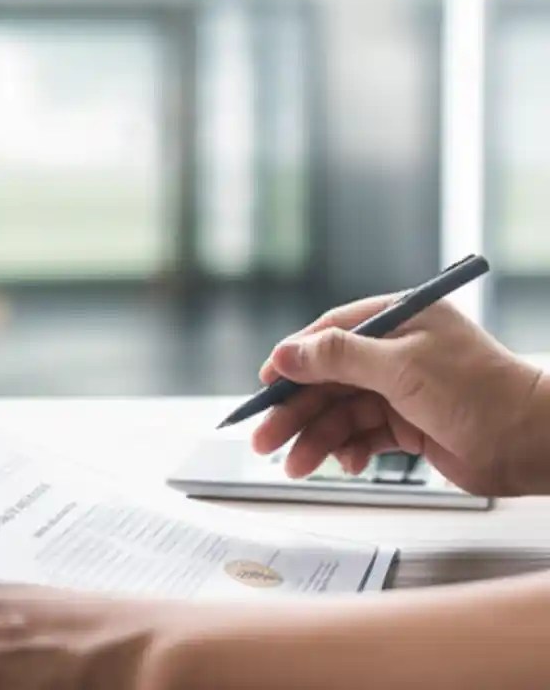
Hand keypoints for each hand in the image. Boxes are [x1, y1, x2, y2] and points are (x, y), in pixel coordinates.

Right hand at [253, 295, 549, 494]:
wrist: (536, 443)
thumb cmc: (480, 393)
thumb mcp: (401, 367)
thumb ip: (338, 357)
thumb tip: (285, 353)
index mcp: (399, 321)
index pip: (330, 334)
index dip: (292, 360)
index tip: (264, 385)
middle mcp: (397, 352)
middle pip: (328, 379)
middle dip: (295, 411)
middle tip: (264, 440)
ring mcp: (403, 390)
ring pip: (341, 412)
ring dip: (316, 438)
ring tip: (295, 466)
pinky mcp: (410, 425)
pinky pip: (364, 436)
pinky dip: (349, 451)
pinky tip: (346, 464)